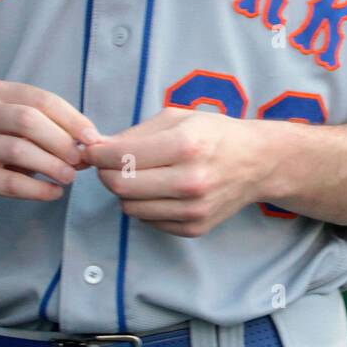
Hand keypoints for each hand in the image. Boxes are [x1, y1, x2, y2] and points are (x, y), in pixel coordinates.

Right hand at [0, 80, 100, 211]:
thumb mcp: (21, 130)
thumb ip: (52, 132)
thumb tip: (90, 145)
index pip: (41, 99)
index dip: (71, 118)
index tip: (92, 138)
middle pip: (28, 120)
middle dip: (60, 140)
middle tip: (79, 159)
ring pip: (17, 149)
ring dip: (50, 165)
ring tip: (69, 178)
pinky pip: (8, 182)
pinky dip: (37, 189)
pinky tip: (53, 192)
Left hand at [79, 107, 281, 237]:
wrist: (257, 162)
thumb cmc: (214, 134)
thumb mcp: (177, 117)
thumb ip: (134, 133)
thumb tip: (95, 147)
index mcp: (185, 145)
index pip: (120, 156)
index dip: (96, 153)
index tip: (90, 149)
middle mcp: (190, 180)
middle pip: (120, 186)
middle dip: (105, 173)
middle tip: (108, 163)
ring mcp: (193, 209)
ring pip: (130, 207)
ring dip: (124, 191)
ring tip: (137, 175)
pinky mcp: (195, 228)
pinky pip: (148, 221)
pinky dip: (144, 206)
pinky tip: (157, 190)